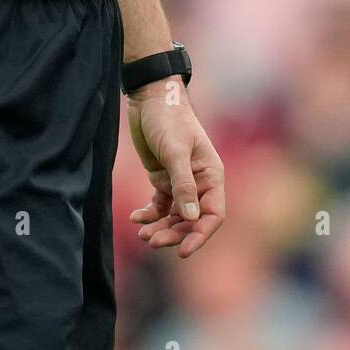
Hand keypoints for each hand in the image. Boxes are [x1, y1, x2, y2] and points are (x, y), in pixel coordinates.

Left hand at [126, 78, 224, 256]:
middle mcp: (199, 181)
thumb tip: (191, 218)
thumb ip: (183, 185)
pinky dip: (149, 214)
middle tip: (152, 242)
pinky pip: (159, 205)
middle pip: (191, 219)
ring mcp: (180, 181)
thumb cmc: (168, 119)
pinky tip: (136, 218)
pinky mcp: (163, 178)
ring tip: (142, 234)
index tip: (182, 251)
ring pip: (174, 216)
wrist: (149, 97)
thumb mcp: (175, 151)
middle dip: (174, 233)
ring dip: (160, 227)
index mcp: (211, 175)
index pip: (213, 214)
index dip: (200, 234)